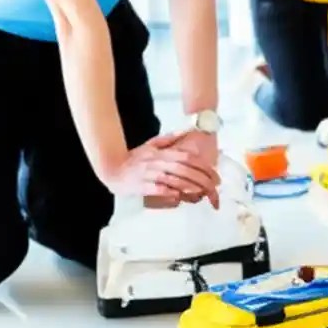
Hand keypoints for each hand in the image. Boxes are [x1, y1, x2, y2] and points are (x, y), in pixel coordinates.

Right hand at [106, 132, 220, 209]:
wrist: (112, 168)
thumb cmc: (134, 158)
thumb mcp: (152, 144)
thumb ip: (170, 138)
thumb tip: (187, 130)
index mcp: (162, 153)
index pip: (187, 157)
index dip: (203, 166)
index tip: (215, 174)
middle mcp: (157, 163)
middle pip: (184, 169)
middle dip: (201, 178)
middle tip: (213, 186)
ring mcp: (149, 174)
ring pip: (172, 179)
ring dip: (188, 185)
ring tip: (202, 191)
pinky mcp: (141, 186)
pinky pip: (157, 189)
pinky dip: (168, 192)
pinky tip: (179, 196)